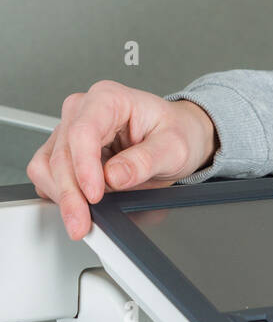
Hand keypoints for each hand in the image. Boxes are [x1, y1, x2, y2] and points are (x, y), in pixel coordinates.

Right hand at [26, 80, 217, 239]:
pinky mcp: (64, 152)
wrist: (178, 136)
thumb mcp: (174, 147)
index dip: (84, 166)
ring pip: (47, 166)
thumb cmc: (176, 132)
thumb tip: (114, 176)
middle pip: (61, 154)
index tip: (94, 194)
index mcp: (109, 98)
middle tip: (82, 222)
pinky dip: (59, 196)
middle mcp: (83, 110)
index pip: (83, 131)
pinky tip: (80, 208)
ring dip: (62, 197)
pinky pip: (47, 176)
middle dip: (70, 193)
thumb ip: (145, 160)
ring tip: (83, 219)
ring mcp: (70, 131)